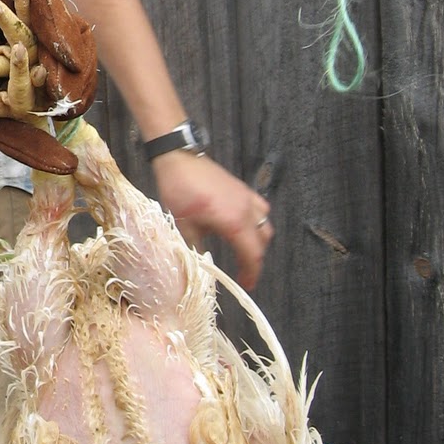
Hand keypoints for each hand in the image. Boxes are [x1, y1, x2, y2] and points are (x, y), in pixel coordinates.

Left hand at [151, 149, 273, 290]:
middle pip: (262, 243)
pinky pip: (261, 210)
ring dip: (258, 242)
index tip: (246, 285)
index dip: (251, 273)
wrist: (178, 158)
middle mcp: (247, 211)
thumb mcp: (184, 225)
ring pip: (265, 226)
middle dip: (254, 260)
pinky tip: (245, 226)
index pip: (252, 255)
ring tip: (244, 251)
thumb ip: (197, 248)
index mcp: (234, 223)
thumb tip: (202, 267)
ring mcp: (247, 198)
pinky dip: (258, 222)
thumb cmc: (179, 190)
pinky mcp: (244, 189)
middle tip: (242, 272)